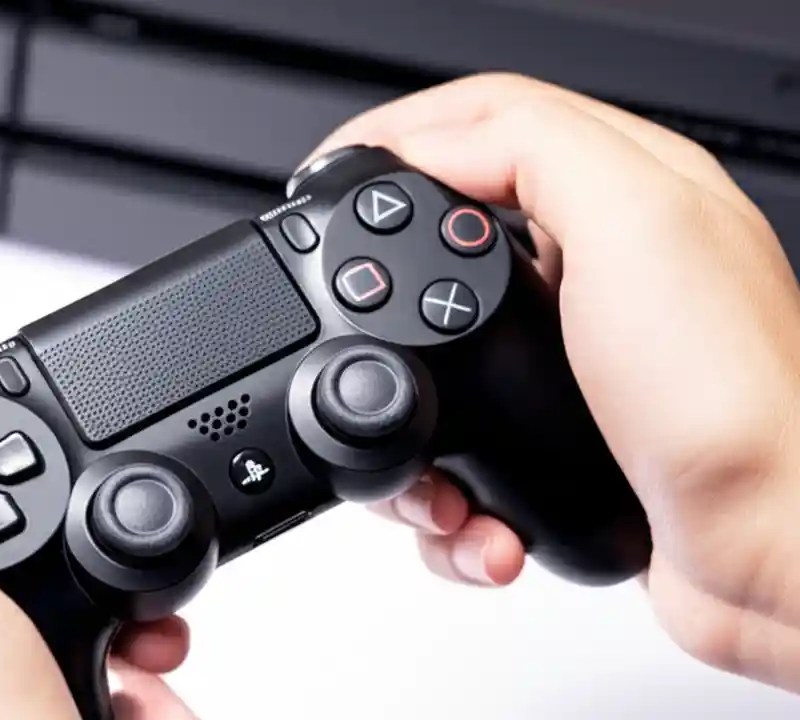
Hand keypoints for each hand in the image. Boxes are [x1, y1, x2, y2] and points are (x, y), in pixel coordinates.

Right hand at [306, 73, 799, 692]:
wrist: (773, 556)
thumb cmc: (733, 405)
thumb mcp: (635, 226)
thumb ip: (529, 151)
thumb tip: (425, 145)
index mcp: (630, 188)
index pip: (487, 119)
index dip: (399, 134)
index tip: (332, 175)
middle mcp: (603, 266)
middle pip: (450, 231)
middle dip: (385, 287)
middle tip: (345, 309)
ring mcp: (580, 357)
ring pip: (443, 355)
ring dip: (410, 423)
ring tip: (423, 466)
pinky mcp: (564, 436)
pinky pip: (467, 444)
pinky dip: (449, 489)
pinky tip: (476, 513)